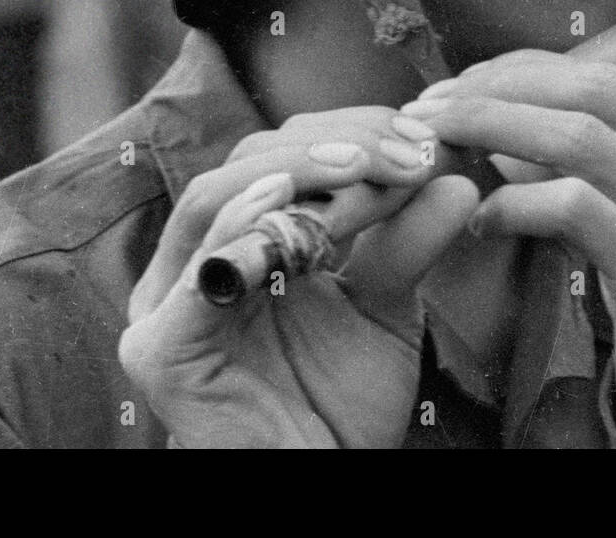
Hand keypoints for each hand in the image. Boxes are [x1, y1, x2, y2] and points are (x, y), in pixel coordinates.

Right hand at [119, 107, 478, 447]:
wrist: (324, 482)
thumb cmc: (343, 402)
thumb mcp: (386, 304)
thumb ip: (407, 240)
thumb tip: (455, 175)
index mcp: (237, 240)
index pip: (279, 155)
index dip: (347, 133)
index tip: (421, 140)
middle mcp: (193, 263)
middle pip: (246, 164)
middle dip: (331, 146)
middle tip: (404, 152)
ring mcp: (164, 305)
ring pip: (213, 198)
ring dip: (294, 172)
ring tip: (361, 164)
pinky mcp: (160, 350)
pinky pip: (196, 276)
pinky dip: (237, 228)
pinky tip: (283, 201)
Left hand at [392, 52, 615, 439]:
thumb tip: (505, 99)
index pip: (613, 74)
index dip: (525, 70)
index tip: (465, 84)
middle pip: (592, 92)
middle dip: (497, 88)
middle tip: (433, 106)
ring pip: (576, 137)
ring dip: (489, 130)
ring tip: (439, 145)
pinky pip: (570, 208)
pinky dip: (512, 203)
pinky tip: (481, 219)